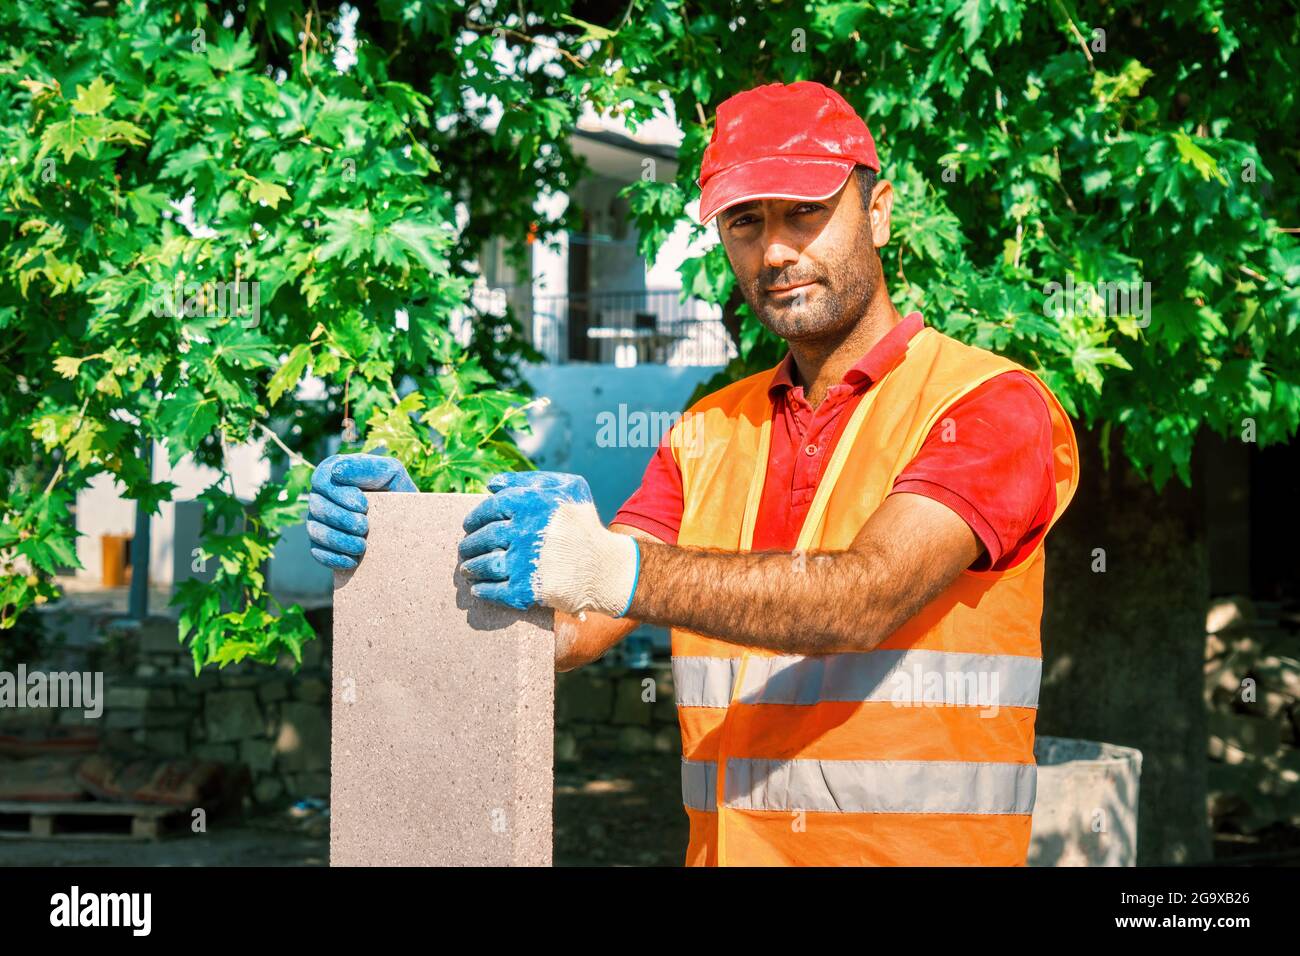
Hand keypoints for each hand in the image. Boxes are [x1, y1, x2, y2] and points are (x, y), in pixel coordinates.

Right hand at [307, 452, 416, 569]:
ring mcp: (319, 520)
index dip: (338, 494)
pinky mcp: (322, 544)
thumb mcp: (391, 474)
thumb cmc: (398, 493)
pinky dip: (333, 557)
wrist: (407, 524)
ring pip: (315, 530)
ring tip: (361, 546)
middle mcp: (322, 495)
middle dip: (341, 519)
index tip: (363, 505)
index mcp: (335, 473)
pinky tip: (352, 560)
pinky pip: (317, 552)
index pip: (321, 479)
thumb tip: (337, 471)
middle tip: (364, 527)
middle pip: (317, 506)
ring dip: (338, 540)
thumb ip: (368, 467)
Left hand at [457, 471, 639, 615]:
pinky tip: (479, 588)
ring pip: (482, 564)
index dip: (476, 517)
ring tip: (468, 568)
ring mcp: (522, 562)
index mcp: (531, 504)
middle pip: (482, 537)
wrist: (605, 569)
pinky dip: (482, 589)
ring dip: (471, 567)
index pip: (489, 508)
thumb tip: (492, 484)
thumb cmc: (585, 525)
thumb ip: (532, 479)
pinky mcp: (525, 590)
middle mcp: (523, 531)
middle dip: (470, 544)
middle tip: (466, 548)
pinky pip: (492, 590)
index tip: (471, 525)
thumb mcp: (569, 488)